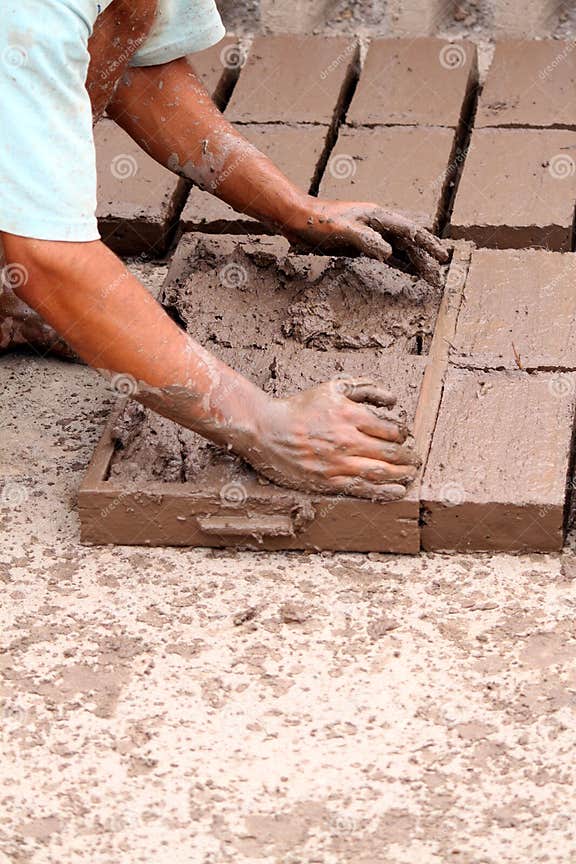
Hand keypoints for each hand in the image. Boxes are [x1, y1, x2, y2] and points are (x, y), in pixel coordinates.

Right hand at [242, 378, 420, 499]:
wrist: (265, 430)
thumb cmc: (300, 408)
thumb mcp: (332, 388)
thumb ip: (365, 389)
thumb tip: (392, 401)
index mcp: (349, 416)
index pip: (391, 430)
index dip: (404, 434)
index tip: (405, 437)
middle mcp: (346, 441)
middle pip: (391, 453)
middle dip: (409, 457)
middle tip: (416, 459)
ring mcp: (337, 464)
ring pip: (380, 473)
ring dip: (402, 476)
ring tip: (411, 475)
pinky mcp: (327, 481)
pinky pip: (362, 489)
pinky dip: (384, 491)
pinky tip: (397, 492)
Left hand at [282, 197, 450, 286]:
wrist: (296, 220)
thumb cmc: (318, 222)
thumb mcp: (343, 230)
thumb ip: (366, 240)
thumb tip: (390, 253)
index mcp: (377, 216)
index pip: (409, 231)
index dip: (426, 244)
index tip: (441, 257)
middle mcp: (378, 224)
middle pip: (408, 242)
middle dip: (425, 257)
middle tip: (440, 274)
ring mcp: (370, 234)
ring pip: (400, 249)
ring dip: (415, 263)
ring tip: (430, 277)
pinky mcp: (361, 245)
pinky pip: (387, 256)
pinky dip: (399, 264)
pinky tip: (408, 273)